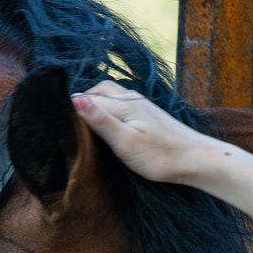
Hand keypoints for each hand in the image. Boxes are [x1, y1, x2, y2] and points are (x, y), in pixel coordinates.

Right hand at [72, 83, 231, 186]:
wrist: (196, 160)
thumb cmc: (160, 155)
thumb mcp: (124, 141)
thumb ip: (100, 119)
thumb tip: (74, 99)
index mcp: (121, 102)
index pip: (84, 98)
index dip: (69, 108)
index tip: (56, 123)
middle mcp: (129, 98)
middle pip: (96, 92)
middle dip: (81, 104)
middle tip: (69, 127)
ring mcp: (140, 104)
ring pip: (108, 98)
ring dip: (95, 108)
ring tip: (85, 129)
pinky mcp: (146, 114)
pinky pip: (119, 105)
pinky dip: (108, 113)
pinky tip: (108, 129)